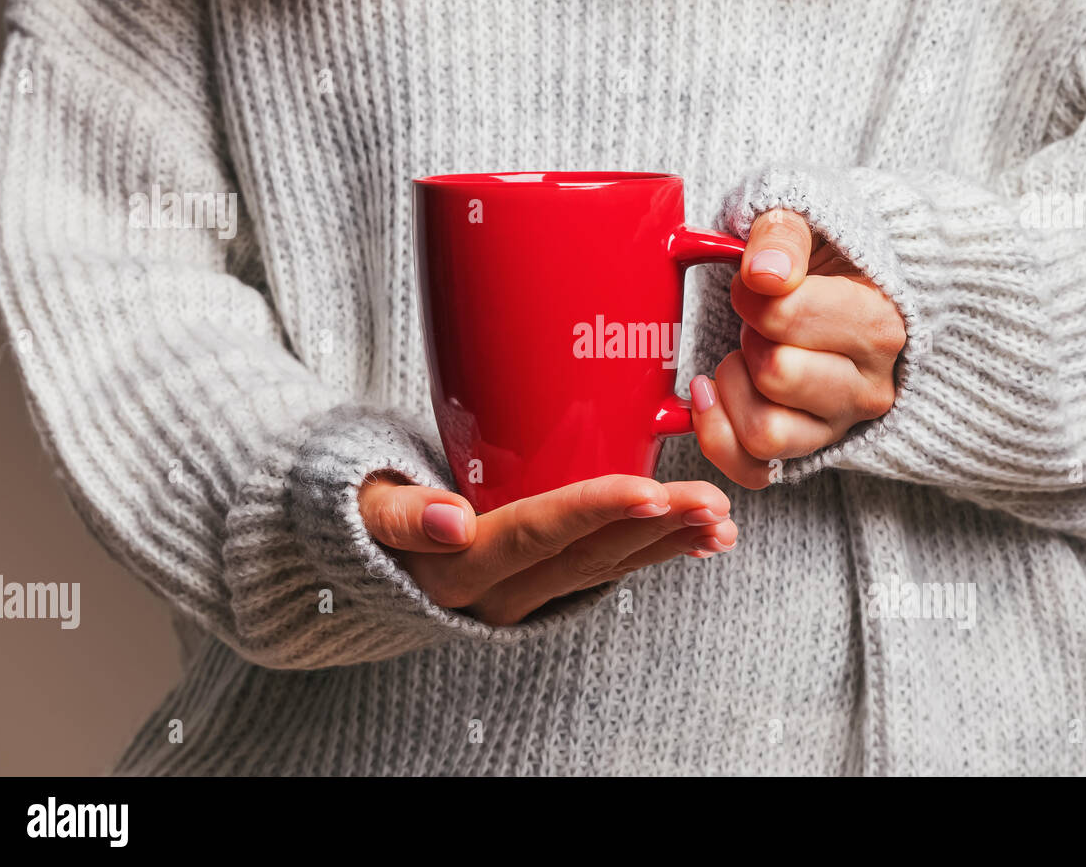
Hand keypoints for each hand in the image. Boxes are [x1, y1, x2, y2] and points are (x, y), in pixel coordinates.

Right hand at [358, 474, 735, 624]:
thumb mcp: (364, 509)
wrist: (367, 555)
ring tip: (721, 520)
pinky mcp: (546, 585)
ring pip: (608, 567)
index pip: (534, 532)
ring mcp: (527, 594)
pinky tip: (703, 537)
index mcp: (459, 566)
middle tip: (710, 502)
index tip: (648, 490)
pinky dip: (659, 551)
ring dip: (669, 542)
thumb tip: (450, 520)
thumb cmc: (370, 509)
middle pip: (588, 556)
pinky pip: (610, 570)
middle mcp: (499, 592)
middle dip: (654, 527)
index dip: (592, 511)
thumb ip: (400, 515)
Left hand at [690, 208, 904, 488]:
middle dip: (750, 339)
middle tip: (757, 321)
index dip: (750, 293)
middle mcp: (870, 388)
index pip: (786, 318)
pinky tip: (711, 394)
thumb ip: (784, 237)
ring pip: (766, 432)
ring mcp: (839, 427)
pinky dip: (718, 435)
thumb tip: (763, 274)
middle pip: (777, 374)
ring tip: (746, 355)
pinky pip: (753, 470)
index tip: (755, 279)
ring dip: (736, 387)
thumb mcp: (806, 222)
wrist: (839, 286)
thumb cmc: (818, 256)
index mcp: (880, 325)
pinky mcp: (808, 452)